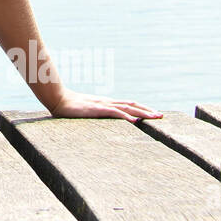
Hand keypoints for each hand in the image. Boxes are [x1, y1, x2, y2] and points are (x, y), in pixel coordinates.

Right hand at [48, 90, 162, 121]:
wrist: (58, 100)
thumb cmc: (70, 107)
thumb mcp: (87, 111)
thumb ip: (96, 113)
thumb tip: (103, 119)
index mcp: (106, 102)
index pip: (129, 104)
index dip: (142, 108)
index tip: (154, 113)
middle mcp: (107, 102)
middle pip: (132, 104)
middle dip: (148, 110)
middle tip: (162, 116)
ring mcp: (103, 104)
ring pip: (127, 107)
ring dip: (142, 113)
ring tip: (155, 118)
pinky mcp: (96, 109)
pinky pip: (114, 113)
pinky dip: (126, 116)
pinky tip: (134, 121)